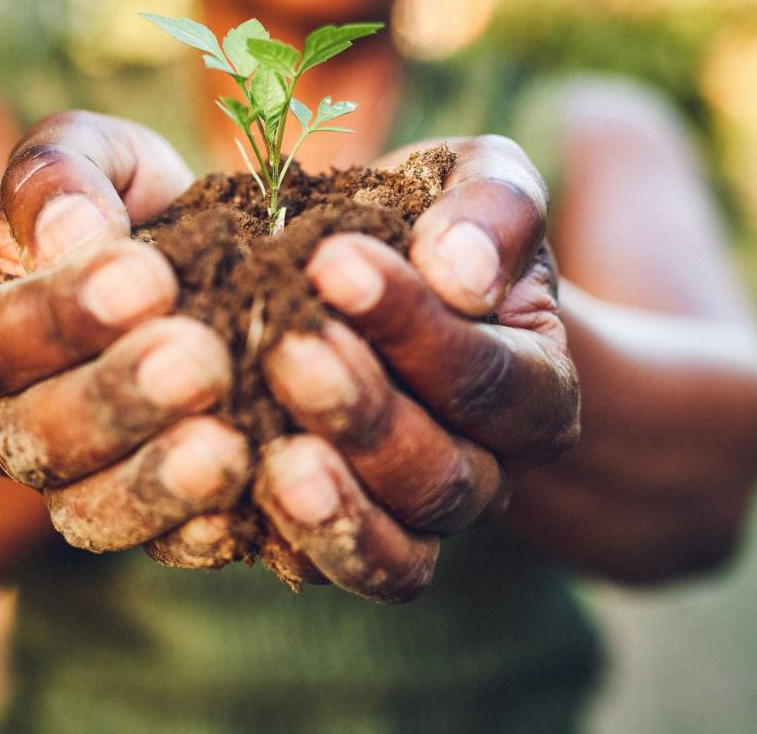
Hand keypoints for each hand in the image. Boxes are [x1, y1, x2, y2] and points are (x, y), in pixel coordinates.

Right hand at [0, 110, 253, 554]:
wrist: (177, 269)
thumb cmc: (120, 206)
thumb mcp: (89, 157)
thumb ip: (59, 173)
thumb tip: (69, 231)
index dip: (64, 312)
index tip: (146, 279)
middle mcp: (5, 422)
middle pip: (38, 434)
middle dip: (120, 399)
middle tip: (199, 362)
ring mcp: (70, 482)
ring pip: (89, 509)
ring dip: (157, 484)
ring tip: (227, 448)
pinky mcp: (141, 518)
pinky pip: (160, 546)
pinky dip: (203, 532)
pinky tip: (253, 496)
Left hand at [253, 135, 579, 602]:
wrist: (394, 286)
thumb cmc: (438, 227)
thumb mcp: (479, 185)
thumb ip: (492, 210)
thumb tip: (462, 274)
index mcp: (537, 388)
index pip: (491, 373)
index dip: (415, 325)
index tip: (335, 261)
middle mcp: (488, 471)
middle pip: (441, 474)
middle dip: (363, 412)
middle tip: (287, 347)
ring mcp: (415, 519)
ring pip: (395, 546)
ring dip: (330, 504)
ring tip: (267, 455)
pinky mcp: (342, 540)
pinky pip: (324, 572)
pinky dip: (277, 544)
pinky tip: (219, 494)